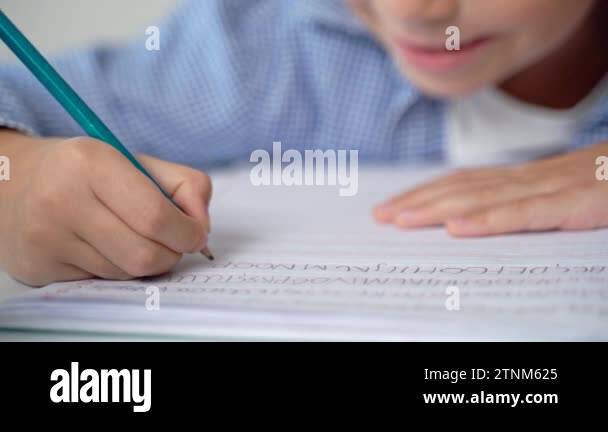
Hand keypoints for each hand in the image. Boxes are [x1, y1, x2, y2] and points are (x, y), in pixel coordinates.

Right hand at [0, 131, 211, 285]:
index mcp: (91, 163)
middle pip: (145, 255)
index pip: (157, 217)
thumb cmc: (88, 172)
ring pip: (126, 273)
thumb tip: (202, 227)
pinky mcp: (38, 266)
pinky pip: (102, 281)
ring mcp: (46, 237)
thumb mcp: (137, 161)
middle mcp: (61, 199)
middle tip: (172, 242)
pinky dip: (116, 268)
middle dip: (172, 254)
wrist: (12, 181)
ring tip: (131, 236)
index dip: (188, 233)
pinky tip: (102, 246)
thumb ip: (186, 185)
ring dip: (144, 261)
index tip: (195, 233)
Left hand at [374, 142, 607, 236]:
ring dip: (437, 209)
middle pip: (462, 189)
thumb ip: (527, 201)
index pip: (465, 182)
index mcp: (526, 177)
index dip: (426, 193)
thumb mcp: (563, 191)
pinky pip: (524, 213)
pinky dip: (488, 220)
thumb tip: (483, 216)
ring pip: (482, 197)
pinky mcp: (574, 204)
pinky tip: (456, 228)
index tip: (393, 206)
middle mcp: (530, 178)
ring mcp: (551, 188)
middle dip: (418, 202)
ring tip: (401, 220)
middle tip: (380, 216)